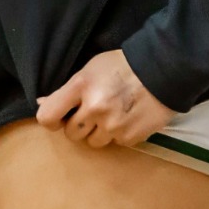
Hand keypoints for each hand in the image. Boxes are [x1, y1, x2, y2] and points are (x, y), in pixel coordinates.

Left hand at [34, 49, 174, 148]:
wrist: (167, 68)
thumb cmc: (125, 65)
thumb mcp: (93, 68)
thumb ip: (69, 88)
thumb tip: (42, 103)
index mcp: (81, 86)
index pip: (47, 116)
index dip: (52, 120)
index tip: (61, 117)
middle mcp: (94, 107)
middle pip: (71, 133)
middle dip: (81, 125)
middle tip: (96, 111)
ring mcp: (113, 124)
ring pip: (93, 142)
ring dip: (101, 132)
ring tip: (116, 114)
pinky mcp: (130, 136)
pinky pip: (116, 142)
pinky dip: (121, 133)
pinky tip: (131, 117)